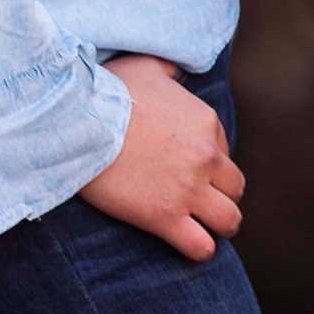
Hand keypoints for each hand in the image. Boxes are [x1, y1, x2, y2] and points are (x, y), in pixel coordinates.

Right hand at [77, 53, 244, 260]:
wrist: (78, 121)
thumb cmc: (106, 91)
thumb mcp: (143, 65)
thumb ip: (167, 67)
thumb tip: (176, 70)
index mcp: (205, 122)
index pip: (224, 151)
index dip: (207, 161)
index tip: (184, 164)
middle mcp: (204, 156)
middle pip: (235, 188)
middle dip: (220, 194)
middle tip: (198, 197)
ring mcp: (187, 189)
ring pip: (229, 221)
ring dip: (217, 224)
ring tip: (201, 224)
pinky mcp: (165, 217)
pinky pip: (201, 247)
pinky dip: (197, 247)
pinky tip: (183, 239)